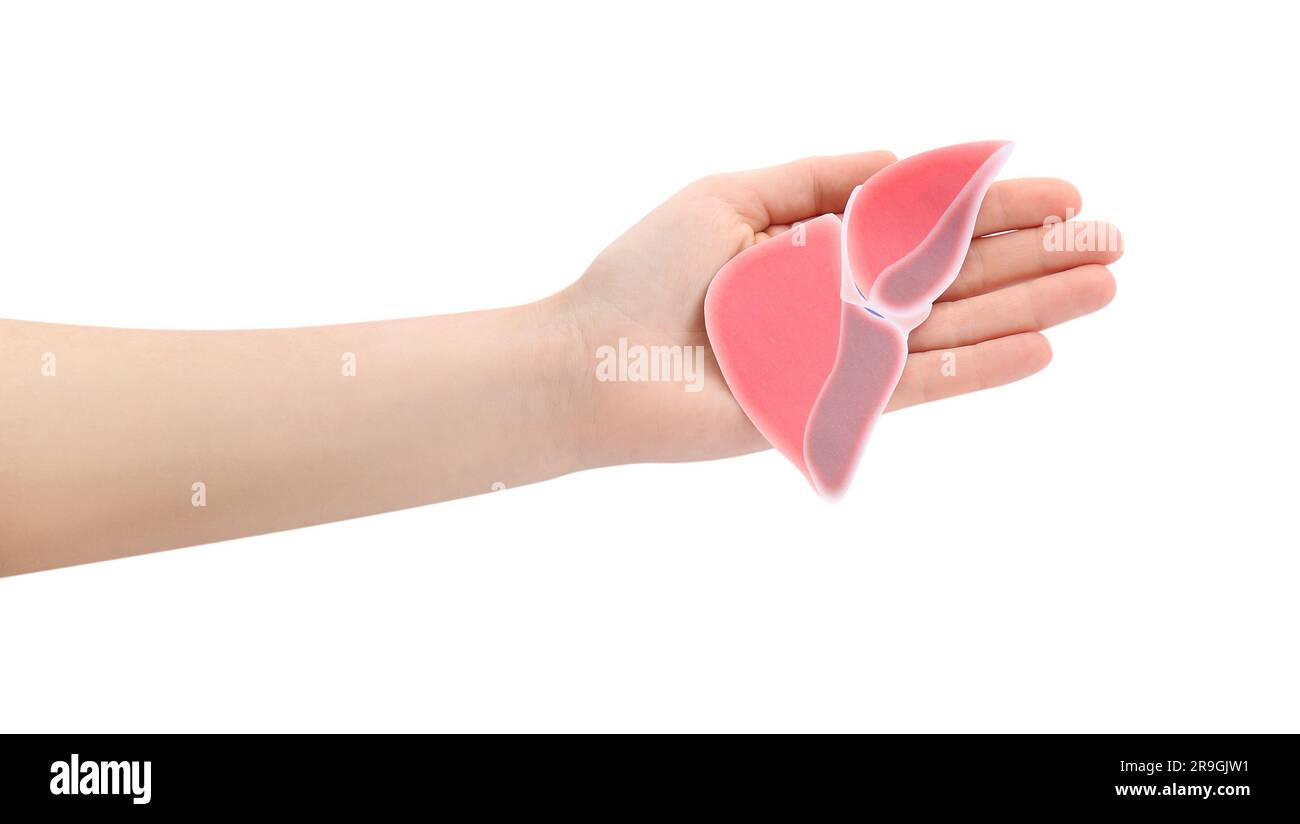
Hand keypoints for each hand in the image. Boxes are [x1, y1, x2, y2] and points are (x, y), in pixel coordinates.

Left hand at [552, 150, 1120, 467]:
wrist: (592, 363)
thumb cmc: (645, 274)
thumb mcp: (730, 197)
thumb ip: (816, 179)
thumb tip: (898, 161)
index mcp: (816, 246)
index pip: (921, 222)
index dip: (990, 206)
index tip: (1059, 193)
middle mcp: (837, 301)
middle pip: (951, 274)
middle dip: (1031, 256)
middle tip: (1112, 242)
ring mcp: (839, 355)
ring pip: (950, 325)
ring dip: (1028, 307)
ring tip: (1103, 286)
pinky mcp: (830, 404)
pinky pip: (916, 384)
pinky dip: (978, 366)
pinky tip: (1040, 350)